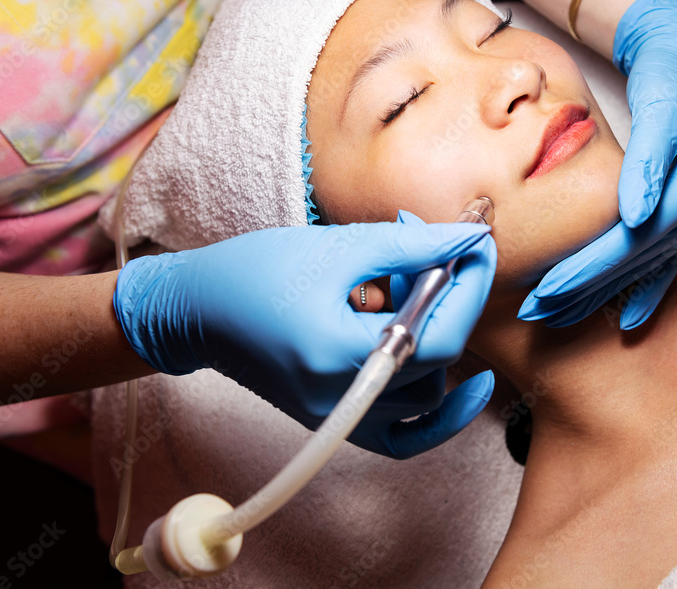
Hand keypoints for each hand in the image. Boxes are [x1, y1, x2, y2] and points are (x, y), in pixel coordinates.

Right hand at [114, 221, 496, 457]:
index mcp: (338, 352)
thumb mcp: (336, 247)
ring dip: (434, 336)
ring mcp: (341, 416)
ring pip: (426, 390)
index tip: (479, 247)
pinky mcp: (338, 419)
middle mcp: (343, 397)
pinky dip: (440, 415)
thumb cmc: (255, 271)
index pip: (437, 335)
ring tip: (402, 289)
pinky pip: (405, 436)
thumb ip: (410, 246)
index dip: (470, 289)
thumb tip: (468, 241)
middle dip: (449, 298)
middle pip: (434, 359)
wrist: (197, 311)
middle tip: (433, 251)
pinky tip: (469, 386)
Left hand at [520, 0, 676, 328]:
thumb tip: (635, 218)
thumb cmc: (669, 76)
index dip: (591, 266)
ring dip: (600, 295)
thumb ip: (647, 163)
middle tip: (537, 312)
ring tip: (558, 316)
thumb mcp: (660, 108)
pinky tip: (624, 321)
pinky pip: (661, 261)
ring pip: (645, 266)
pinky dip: (640, 290)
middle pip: (638, 259)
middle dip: (584, 288)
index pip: (638, 236)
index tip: (547, 289)